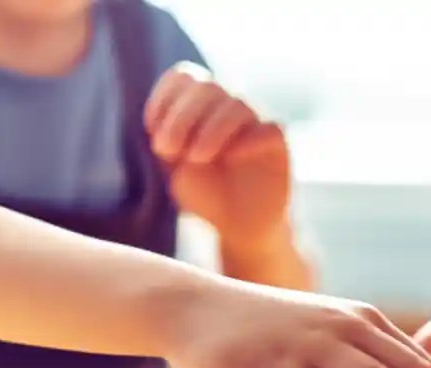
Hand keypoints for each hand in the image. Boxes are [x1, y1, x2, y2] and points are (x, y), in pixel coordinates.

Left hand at [144, 63, 289, 243]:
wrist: (239, 226)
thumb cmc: (206, 193)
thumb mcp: (175, 166)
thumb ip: (168, 138)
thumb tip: (164, 119)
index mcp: (202, 105)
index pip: (186, 77)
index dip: (166, 97)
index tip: (152, 128)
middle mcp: (230, 106)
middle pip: (208, 87)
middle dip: (182, 116)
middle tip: (166, 149)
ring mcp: (257, 122)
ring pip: (237, 105)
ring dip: (211, 129)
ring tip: (196, 159)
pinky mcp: (278, 144)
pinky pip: (269, 129)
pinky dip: (247, 140)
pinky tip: (231, 157)